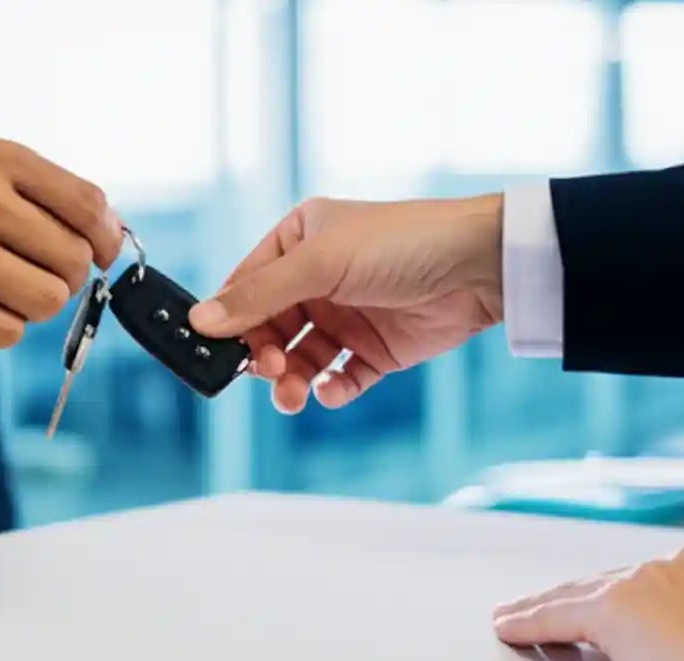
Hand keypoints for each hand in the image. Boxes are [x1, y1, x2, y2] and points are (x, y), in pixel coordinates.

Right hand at [0, 139, 122, 347]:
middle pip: (75, 262)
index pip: (90, 205)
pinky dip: (0, 329)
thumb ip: (64, 205)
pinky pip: (9, 332)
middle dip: (63, 279)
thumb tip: (117, 241)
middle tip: (25, 272)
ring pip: (49, 301)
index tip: (97, 254)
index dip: (107, 241)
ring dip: (33, 307)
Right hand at [188, 196, 502, 412]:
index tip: (214, 349)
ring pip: (299, 358)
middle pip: (268, 328)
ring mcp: (347, 314)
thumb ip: (258, 295)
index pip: (246, 285)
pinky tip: (333, 390)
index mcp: (298, 241)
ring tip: (293, 395)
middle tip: (270, 370)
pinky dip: (331, 389)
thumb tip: (202, 320)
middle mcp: (318, 278)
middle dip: (262, 355)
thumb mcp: (319, 263)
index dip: (229, 319)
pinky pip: (339, 377)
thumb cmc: (402, 242)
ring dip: (290, 379)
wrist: (480, 266)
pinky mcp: (375, 348)